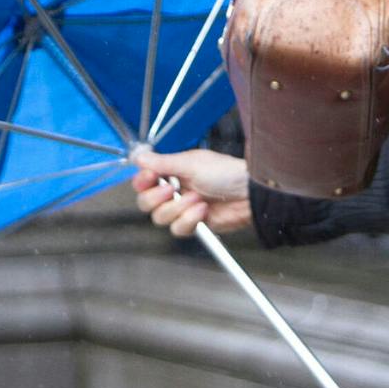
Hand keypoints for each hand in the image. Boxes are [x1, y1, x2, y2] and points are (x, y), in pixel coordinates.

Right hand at [131, 146, 252, 238]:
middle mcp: (174, 191)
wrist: (249, 193)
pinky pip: (178, 229)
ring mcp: (183, 208)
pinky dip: (190, 219)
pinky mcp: (193, 224)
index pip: (144, 181)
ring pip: (161, 218)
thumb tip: (139, 157)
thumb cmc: (226, 172)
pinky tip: (203, 210)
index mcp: (172, 172)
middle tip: (172, 189)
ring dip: (179, 209)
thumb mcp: (191, 163)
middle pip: (146, 203)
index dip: (142, 181)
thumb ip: (163, 163)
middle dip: (157, 198)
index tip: (150, 177)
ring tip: (197, 198)